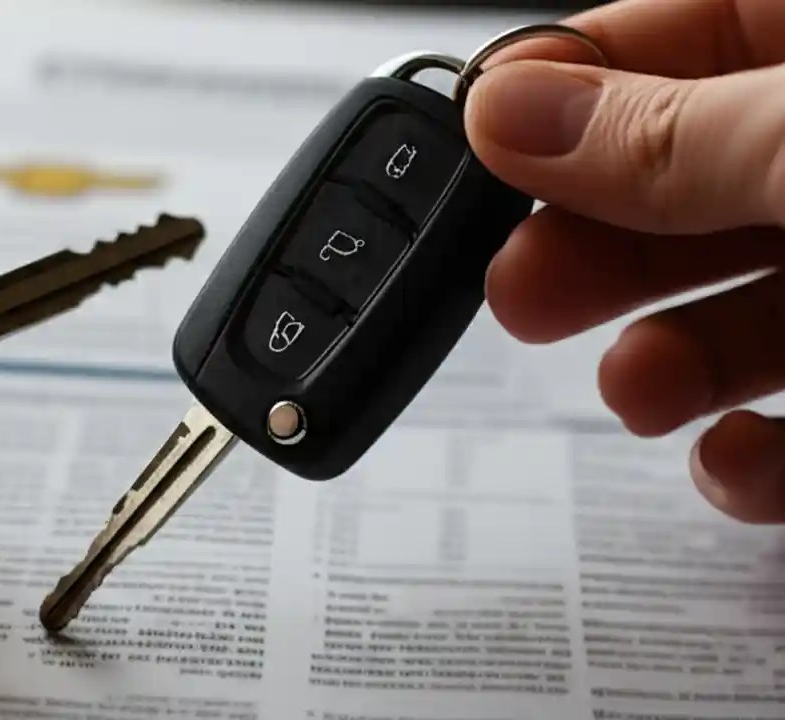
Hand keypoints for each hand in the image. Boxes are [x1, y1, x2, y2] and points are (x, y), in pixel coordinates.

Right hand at [465, 0, 784, 521]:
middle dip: (592, 252)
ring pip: (737, 309)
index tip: (470, 148)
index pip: (663, 39)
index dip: (557, 89)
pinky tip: (731, 459)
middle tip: (519, 291)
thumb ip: (667, 139)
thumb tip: (507, 114)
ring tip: (631, 392)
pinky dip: (752, 455)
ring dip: (663, 363)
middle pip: (680, 189)